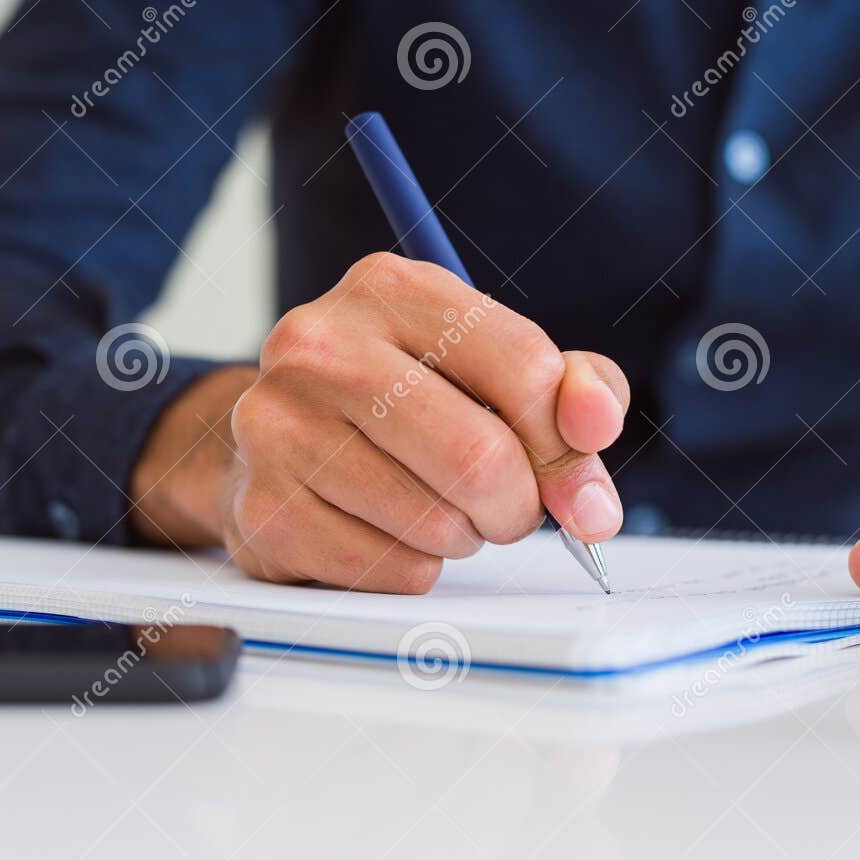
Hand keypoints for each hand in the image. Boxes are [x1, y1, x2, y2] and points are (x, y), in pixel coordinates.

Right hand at [130, 252, 628, 591]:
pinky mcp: (265, 511)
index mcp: (390, 290)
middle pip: (480, 457)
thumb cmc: (408, 402)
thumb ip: (572, 389)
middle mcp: (319, 346)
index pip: (524, 368)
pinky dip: (419, 568)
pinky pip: (396, 570)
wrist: (284, 442)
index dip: (569, 442)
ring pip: (438, 523)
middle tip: (507, 508)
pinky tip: (392, 533)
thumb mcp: (497, 368)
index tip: (575, 480)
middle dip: (519, 504)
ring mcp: (278, 428)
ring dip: (467, 536)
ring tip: (441, 508)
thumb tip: (595, 427)